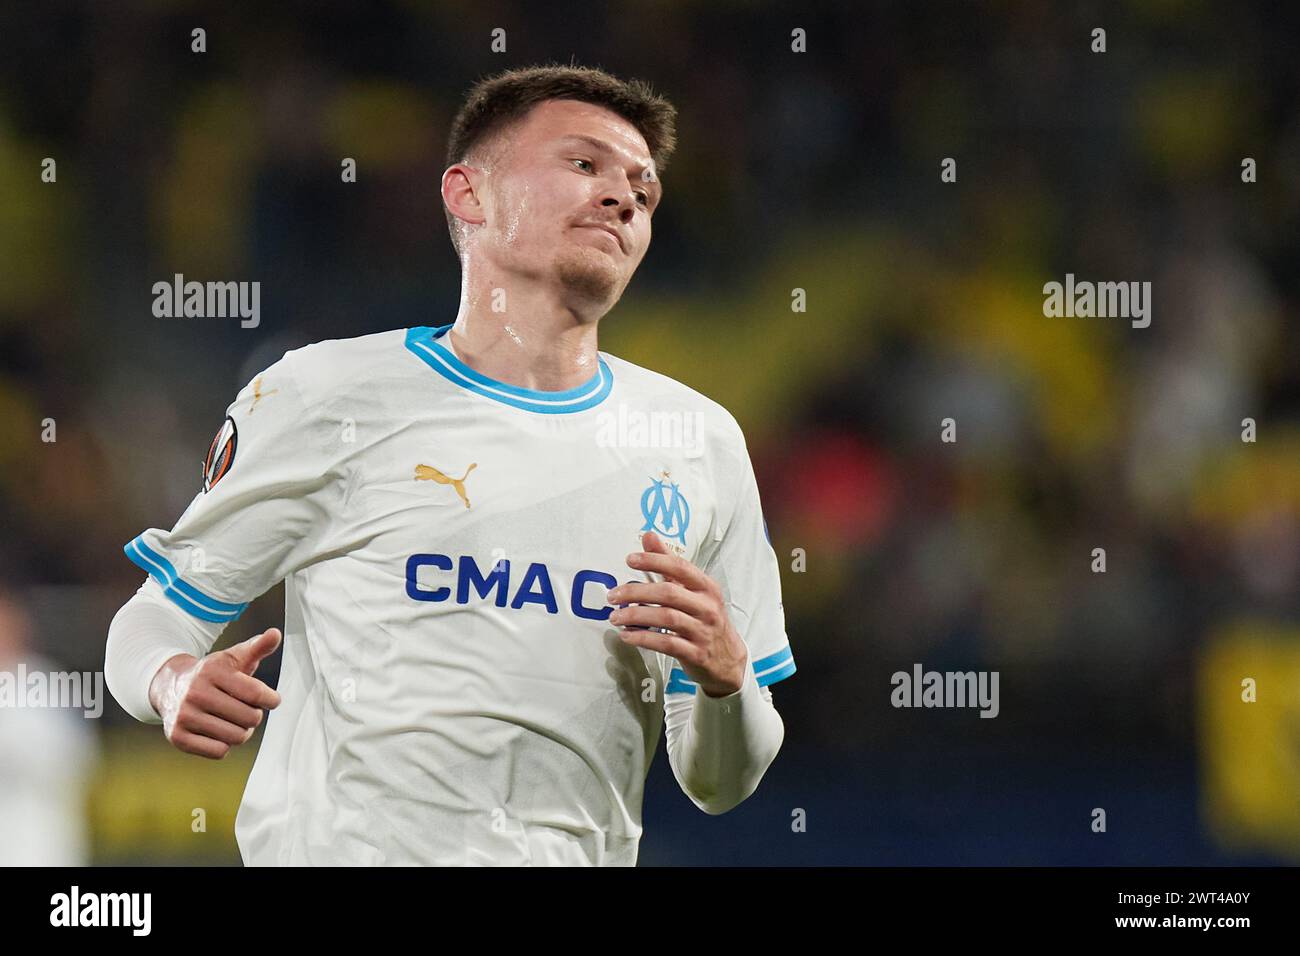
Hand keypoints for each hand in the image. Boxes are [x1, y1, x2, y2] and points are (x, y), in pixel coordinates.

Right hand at [148, 627, 283, 758]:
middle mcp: (196, 693)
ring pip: (236, 737)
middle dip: (254, 715)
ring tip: (233, 720)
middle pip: (249, 718)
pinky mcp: (177, 737)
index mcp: (212, 671)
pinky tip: (217, 731)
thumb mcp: (234, 657)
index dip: (271, 700)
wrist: (172, 687)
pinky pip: (219, 751)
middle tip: (245, 709)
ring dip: (241, 732)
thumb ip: (258, 647)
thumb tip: (276, 633)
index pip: (256, 694)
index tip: (270, 700)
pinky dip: (224, 745)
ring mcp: (184, 716)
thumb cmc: (214, 674)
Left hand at [607, 531, 748, 696]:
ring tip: (615, 616)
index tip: (630, 559)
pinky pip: (665, 643)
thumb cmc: (706, 619)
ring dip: (636, 615)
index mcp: (707, 587)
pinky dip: (643, 638)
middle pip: (668, 593)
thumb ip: (669, 564)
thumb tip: (648, 536)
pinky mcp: (695, 653)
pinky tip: (627, 635)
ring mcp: (702, 631)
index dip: (654, 560)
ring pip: (666, 618)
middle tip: (614, 595)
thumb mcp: (694, 591)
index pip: (680, 567)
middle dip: (636, 592)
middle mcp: (706, 607)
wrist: (728, 659)